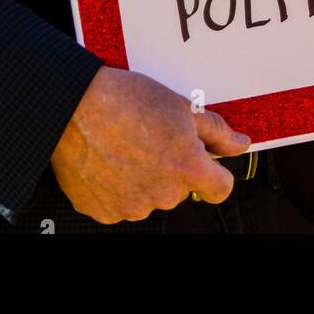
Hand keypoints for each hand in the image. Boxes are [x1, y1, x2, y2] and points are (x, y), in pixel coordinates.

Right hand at [50, 66, 250, 224]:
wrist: (74, 106)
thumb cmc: (125, 100)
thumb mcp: (181, 106)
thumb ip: (216, 131)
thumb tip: (239, 143)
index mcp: (187, 169)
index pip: (220, 188)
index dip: (213, 172)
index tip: (203, 161)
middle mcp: (163, 195)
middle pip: (180, 188)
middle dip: (171, 167)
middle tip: (150, 138)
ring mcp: (132, 207)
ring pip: (149, 195)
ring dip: (143, 177)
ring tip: (124, 145)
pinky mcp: (104, 213)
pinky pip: (120, 203)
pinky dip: (116, 187)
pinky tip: (108, 159)